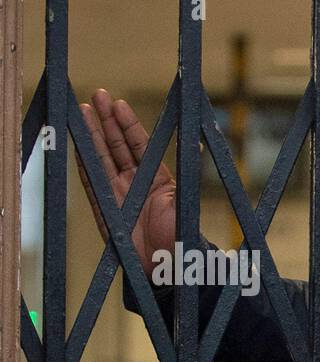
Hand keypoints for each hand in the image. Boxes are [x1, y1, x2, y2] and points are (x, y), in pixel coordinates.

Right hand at [76, 89, 175, 277]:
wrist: (168, 266)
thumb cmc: (182, 236)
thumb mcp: (184, 199)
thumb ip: (187, 170)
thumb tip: (201, 144)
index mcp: (157, 180)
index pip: (139, 146)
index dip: (128, 125)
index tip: (118, 103)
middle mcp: (135, 184)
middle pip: (116, 147)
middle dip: (106, 121)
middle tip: (96, 95)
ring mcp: (117, 195)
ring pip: (100, 158)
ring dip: (91, 135)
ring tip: (81, 110)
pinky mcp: (103, 209)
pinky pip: (90, 181)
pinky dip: (83, 161)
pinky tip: (76, 142)